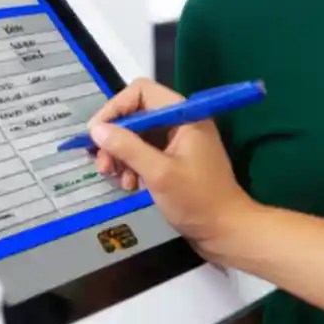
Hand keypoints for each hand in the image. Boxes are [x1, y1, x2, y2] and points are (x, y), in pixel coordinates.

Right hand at [87, 78, 258, 258]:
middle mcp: (181, 122)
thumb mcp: (159, 173)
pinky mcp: (175, 161)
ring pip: (138, 136)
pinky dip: (133, 167)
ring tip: (117, 179)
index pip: (141, 92)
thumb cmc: (197, 200)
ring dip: (122, 155)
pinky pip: (145, 153)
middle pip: (137, 115)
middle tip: (103, 163)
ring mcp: (178, 142)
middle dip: (116, 138)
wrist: (226, 231)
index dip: (116, 108)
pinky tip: (131, 186)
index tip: (97, 133)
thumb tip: (96, 129)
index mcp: (184, 115)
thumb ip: (127, 147)